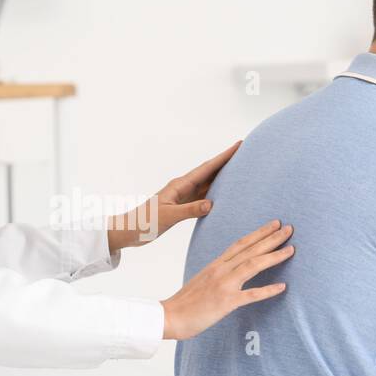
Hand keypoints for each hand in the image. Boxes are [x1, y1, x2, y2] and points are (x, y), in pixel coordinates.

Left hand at [106, 140, 241, 252]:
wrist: (130, 230)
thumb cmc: (145, 222)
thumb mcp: (168, 216)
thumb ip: (189, 210)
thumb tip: (211, 204)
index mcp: (180, 185)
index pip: (207, 168)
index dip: (223, 157)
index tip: (238, 145)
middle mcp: (183, 187)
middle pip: (209, 172)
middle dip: (227, 162)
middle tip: (245, 153)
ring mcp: (182, 196)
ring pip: (207, 184)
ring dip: (222, 177)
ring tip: (240, 170)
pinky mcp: (181, 206)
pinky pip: (202, 196)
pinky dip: (214, 193)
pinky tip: (223, 195)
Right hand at [160, 219, 292, 339]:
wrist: (169, 316)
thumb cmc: (185, 302)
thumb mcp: (203, 280)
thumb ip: (218, 274)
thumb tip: (232, 272)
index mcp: (216, 265)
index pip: (240, 244)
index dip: (259, 233)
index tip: (274, 224)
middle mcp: (221, 270)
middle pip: (250, 250)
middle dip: (271, 238)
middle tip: (290, 228)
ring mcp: (224, 285)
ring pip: (252, 265)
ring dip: (273, 256)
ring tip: (291, 249)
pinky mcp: (226, 302)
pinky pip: (251, 295)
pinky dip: (268, 290)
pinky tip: (283, 286)